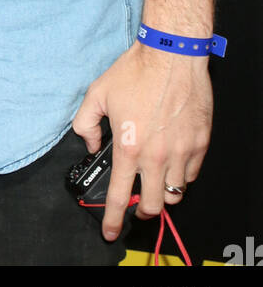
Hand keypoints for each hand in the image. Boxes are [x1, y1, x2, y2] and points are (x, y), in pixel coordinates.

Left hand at [72, 41, 211, 241]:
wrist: (172, 55)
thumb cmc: (137, 71)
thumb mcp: (97, 94)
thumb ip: (85, 123)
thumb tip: (89, 144)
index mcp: (128, 147)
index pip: (119, 195)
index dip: (112, 219)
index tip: (110, 231)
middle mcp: (156, 155)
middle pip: (153, 205)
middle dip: (143, 210)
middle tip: (138, 202)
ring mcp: (182, 152)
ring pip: (174, 193)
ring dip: (162, 192)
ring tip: (155, 178)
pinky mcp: (200, 144)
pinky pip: (192, 174)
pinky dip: (181, 175)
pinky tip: (172, 161)